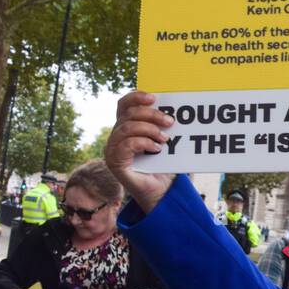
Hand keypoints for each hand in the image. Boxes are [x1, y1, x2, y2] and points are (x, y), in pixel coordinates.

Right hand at [105, 91, 176, 212]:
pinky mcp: (115, 163)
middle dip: (151, 114)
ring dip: (149, 129)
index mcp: (125, 127)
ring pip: (127, 127)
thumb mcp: (164, 139)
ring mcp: (113, 149)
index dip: (136, 97)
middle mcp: (116, 136)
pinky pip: (126, 144)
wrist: (161, 191)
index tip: (154, 98)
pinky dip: (143, 143)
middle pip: (128, 114)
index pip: (123, 105)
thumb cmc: (162, 165)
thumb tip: (175, 107)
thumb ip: (163, 124)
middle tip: (170, 122)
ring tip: (164, 138)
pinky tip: (156, 148)